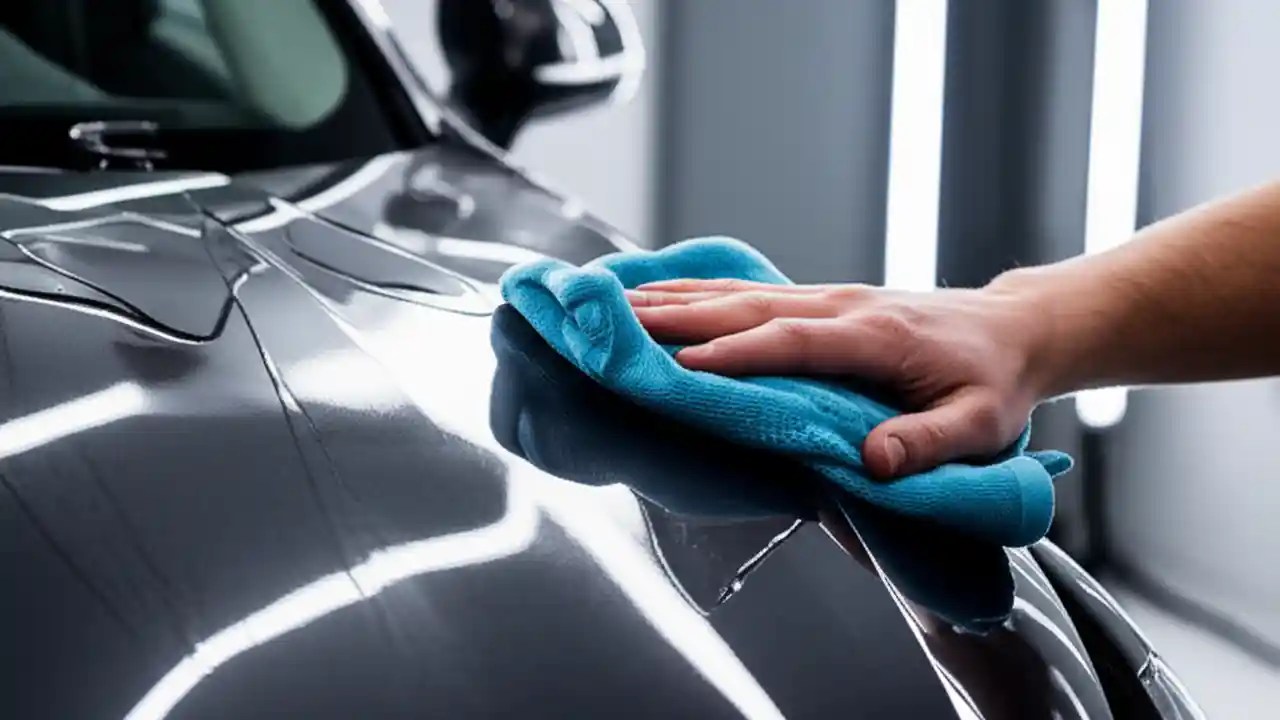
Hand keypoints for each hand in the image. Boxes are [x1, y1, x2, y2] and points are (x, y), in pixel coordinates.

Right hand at [627, 279, 1049, 478]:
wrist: (1013, 328)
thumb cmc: (995, 381)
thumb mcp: (980, 422)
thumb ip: (927, 442)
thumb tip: (871, 463)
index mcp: (877, 336)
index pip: (793, 341)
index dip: (736, 354)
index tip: (680, 364)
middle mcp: (844, 307)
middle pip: (750, 307)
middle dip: (681, 315)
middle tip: (619, 322)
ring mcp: (831, 297)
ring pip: (743, 294)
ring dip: (680, 297)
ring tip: (622, 302)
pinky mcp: (823, 299)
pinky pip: (753, 291)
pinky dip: (703, 290)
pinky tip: (667, 293)